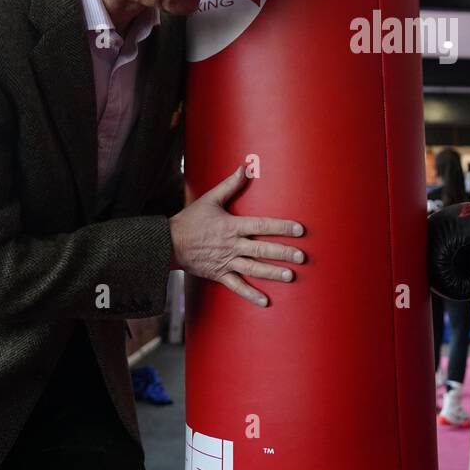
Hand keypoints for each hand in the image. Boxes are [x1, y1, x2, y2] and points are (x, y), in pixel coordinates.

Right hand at [169, 165, 304, 306]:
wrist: (167, 243)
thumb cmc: (190, 220)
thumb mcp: (209, 199)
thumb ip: (230, 185)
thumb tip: (245, 167)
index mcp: (232, 226)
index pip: (261, 226)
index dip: (281, 227)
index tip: (299, 230)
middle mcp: (231, 245)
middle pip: (261, 250)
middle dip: (283, 253)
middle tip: (301, 256)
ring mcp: (226, 261)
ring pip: (253, 269)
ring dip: (272, 273)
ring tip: (290, 276)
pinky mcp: (218, 274)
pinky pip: (236, 286)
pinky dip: (250, 294)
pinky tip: (265, 301)